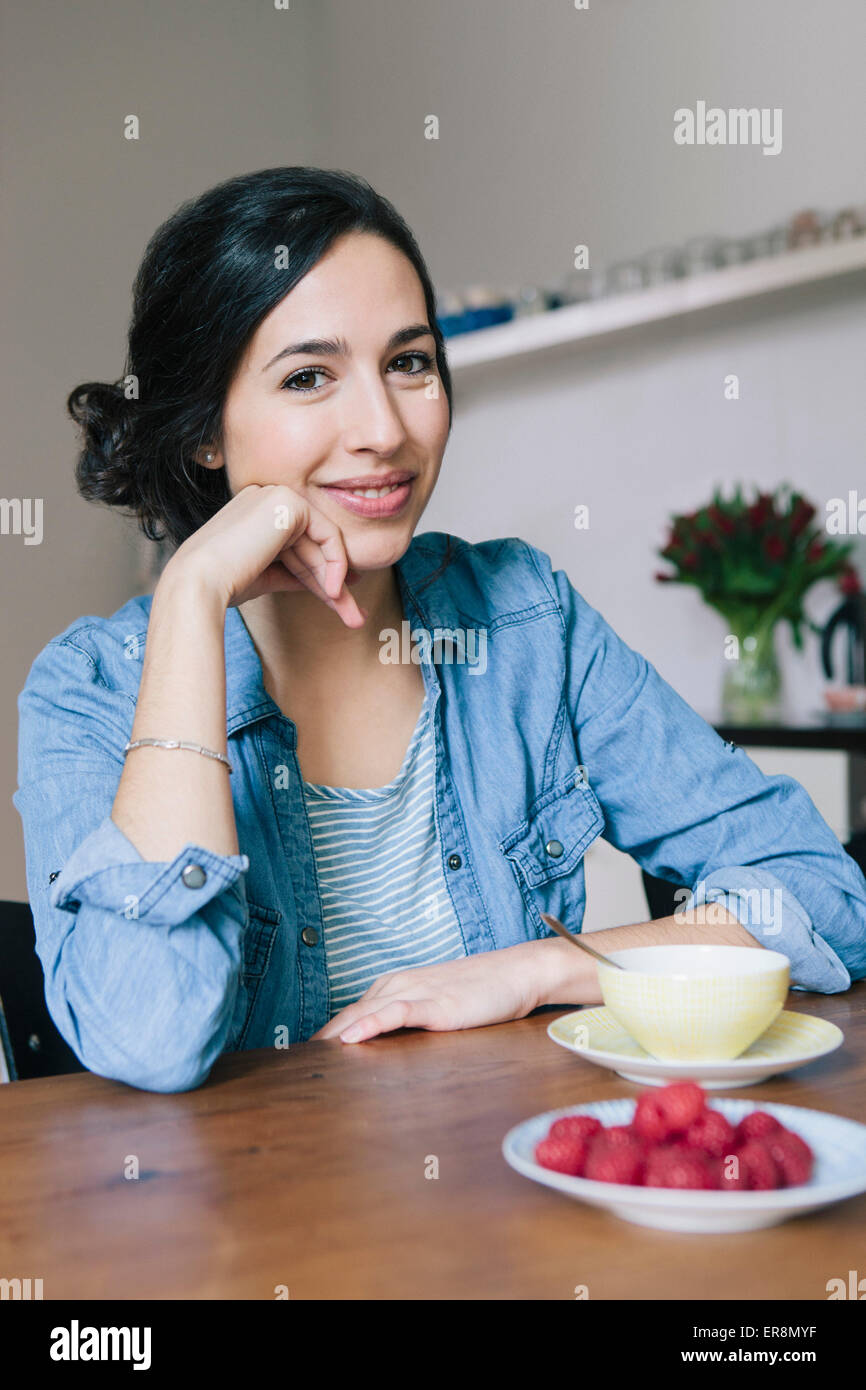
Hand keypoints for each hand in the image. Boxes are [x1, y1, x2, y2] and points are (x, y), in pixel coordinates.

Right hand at [163, 482, 364, 625]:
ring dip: (338, 582)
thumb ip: (296, 574)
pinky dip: (336, 563)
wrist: (200, 582)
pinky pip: (327, 534)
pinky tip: (335, 590)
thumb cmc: (225, 584)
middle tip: (354, 616)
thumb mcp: (268, 577)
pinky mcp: (289, 501)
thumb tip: (331, 586)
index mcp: (255, 514)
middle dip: (335, 584)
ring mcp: (277, 496)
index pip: (297, 546)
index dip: (321, 575)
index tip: (341, 599)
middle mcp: (266, 499)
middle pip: (312, 546)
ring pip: (322, 543)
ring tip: (351, 614)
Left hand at [308, 943, 543, 1042]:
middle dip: (320, 1041)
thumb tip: (379, 1046)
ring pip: (365, 1013)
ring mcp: (416, 992)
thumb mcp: (435, 1006)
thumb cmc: (479, 992)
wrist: (516, 973)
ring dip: (335, 1036)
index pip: (350, 1013)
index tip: (300, 1060)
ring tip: (308, 1059)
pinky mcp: (437, 1004)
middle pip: (348, 1014)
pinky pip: (396, 1013)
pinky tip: (351, 1039)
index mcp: (394, 986)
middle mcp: (398, 985)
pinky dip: (370, 1025)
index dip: (325, 1036)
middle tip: (290, 1067)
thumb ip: (406, 1020)